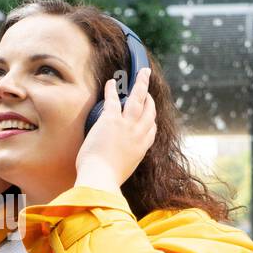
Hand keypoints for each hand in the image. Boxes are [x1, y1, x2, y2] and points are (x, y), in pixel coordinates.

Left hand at [74, 67, 154, 189]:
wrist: (100, 179)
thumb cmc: (106, 180)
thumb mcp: (123, 171)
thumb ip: (124, 162)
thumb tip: (117, 163)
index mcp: (142, 148)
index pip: (151, 130)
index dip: (150, 121)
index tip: (147, 116)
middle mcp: (138, 135)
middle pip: (149, 111)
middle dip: (150, 98)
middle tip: (148, 89)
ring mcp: (126, 126)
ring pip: (138, 99)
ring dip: (142, 84)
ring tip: (144, 72)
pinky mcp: (111, 121)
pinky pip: (113, 100)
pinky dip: (112, 89)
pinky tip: (111, 81)